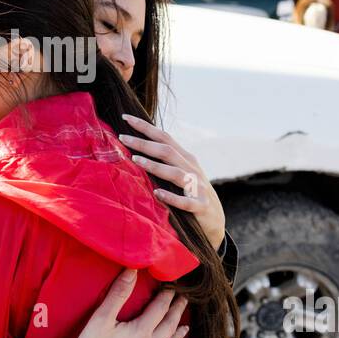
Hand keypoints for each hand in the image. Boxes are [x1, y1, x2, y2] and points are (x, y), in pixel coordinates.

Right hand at [46, 268, 188, 337]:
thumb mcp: (101, 318)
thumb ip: (118, 294)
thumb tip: (133, 270)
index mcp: (141, 332)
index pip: (159, 309)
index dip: (167, 297)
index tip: (174, 288)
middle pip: (168, 328)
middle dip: (177, 313)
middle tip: (184, 302)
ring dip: (178, 337)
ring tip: (185, 329)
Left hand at [118, 113, 225, 249]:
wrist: (215, 220)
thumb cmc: (191, 193)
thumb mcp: (181, 172)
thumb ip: (164, 160)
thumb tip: (135, 148)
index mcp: (186, 158)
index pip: (164, 137)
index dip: (145, 127)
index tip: (125, 117)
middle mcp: (192, 168)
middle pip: (167, 151)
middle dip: (144, 143)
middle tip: (122, 137)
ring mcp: (198, 187)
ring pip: (175, 173)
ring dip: (155, 166)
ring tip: (135, 160)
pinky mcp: (201, 206)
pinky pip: (186, 201)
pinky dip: (172, 197)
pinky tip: (157, 193)